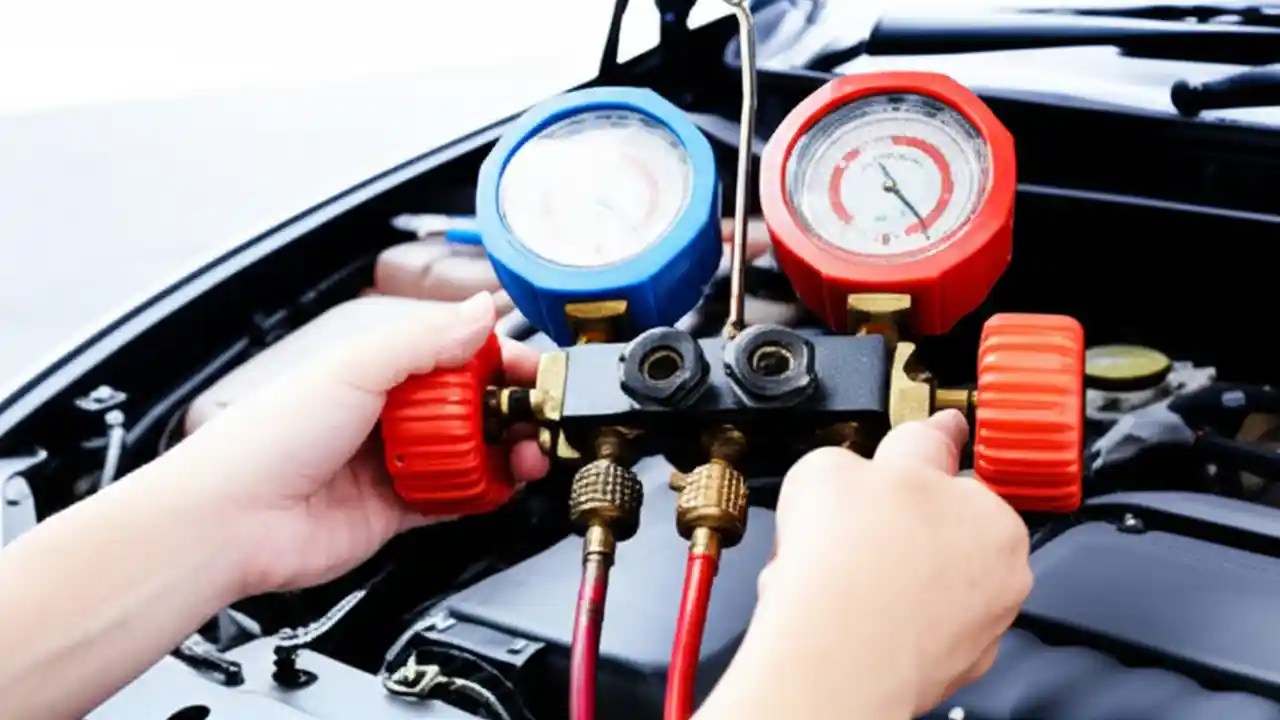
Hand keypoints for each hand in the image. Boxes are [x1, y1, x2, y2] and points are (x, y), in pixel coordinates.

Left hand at [161, 293, 547, 596]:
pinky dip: (483, 494)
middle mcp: (386, 415)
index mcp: (375, 370)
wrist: (230, 520)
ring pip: (469, 455)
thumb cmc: (267, 438)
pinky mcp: (395, 514)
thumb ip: (425, 341)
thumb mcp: (355, 368)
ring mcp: (392, 465)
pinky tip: (501, 485)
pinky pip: (454, 500)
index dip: (499, 361)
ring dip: (505, 453)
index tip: (534, 369)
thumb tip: (481, 310)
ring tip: (528, 452)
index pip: (455, 357)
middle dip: (509, 410)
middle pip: (469, 408)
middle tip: (538, 416)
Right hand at [700, 411, 1031, 718]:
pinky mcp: (959, 666)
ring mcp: (984, 620)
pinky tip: (852, 615)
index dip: (928, 447)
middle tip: (848, 529)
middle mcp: (999, 563)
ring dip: (889, 573)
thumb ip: (861, 458)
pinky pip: (925, 627)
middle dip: (897, 522)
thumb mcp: (829, 467)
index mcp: (985, 505)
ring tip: (839, 578)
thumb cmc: (842, 564)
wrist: (834, 657)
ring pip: (931, 580)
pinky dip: (894, 620)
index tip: (939, 434)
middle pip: (942, 524)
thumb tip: (867, 466)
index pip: (949, 458)